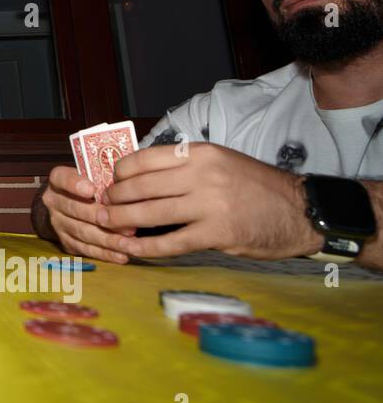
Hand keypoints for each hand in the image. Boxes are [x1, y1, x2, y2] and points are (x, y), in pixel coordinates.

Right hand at [39, 165, 135, 263]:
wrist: (73, 204)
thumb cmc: (93, 185)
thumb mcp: (95, 175)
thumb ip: (105, 178)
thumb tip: (127, 185)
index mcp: (58, 180)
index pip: (61, 178)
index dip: (74, 184)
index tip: (92, 189)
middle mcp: (53, 201)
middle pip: (75, 209)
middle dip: (102, 218)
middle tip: (127, 224)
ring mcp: (58, 223)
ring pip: (82, 232)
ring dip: (108, 240)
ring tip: (129, 244)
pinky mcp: (65, 242)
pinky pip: (85, 249)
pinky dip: (105, 254)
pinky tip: (122, 256)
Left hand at [102, 142, 321, 259]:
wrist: (301, 211)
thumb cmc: (256, 188)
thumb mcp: (220, 163)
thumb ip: (184, 169)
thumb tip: (138, 178)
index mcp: (200, 153)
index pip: (144, 159)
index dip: (118, 174)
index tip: (108, 183)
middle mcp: (202, 175)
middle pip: (140, 187)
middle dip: (113, 199)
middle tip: (100, 207)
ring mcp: (209, 204)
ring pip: (150, 213)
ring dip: (121, 221)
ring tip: (107, 226)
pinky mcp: (217, 234)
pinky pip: (170, 242)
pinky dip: (145, 247)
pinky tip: (130, 250)